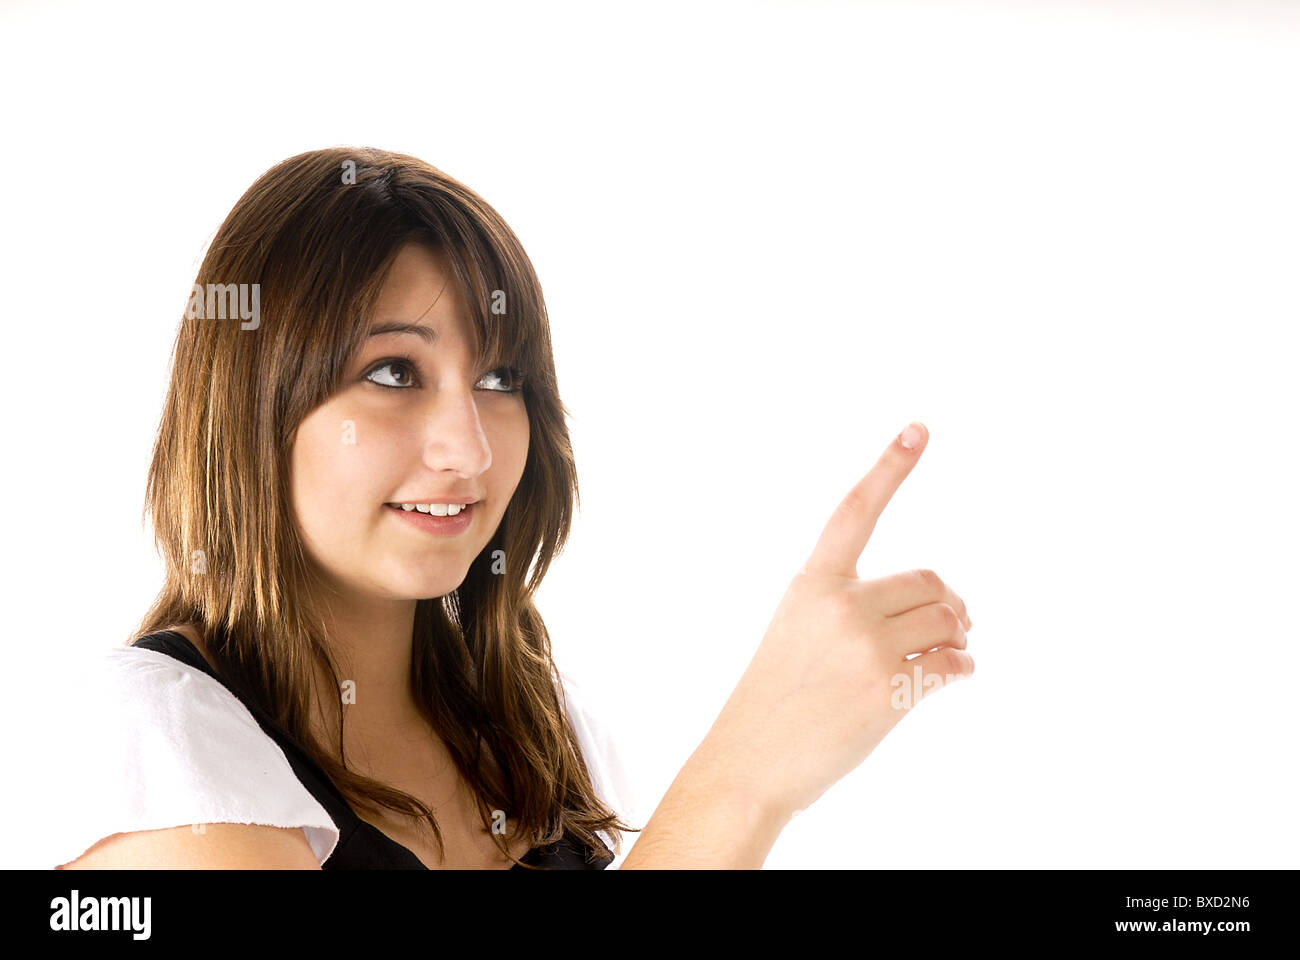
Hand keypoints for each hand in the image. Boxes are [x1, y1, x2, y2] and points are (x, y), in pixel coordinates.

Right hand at [701, 421, 974, 821]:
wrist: (750, 763)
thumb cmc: (775, 701)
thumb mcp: (795, 632)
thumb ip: (848, 607)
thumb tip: (945, 611)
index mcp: (812, 583)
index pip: (855, 511)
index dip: (890, 467)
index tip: (920, 427)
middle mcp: (840, 604)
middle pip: (931, 582)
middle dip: (949, 605)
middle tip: (953, 627)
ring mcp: (864, 645)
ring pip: (949, 620)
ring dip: (958, 638)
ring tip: (943, 657)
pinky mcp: (889, 686)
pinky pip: (955, 663)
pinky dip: (960, 670)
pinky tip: (945, 679)